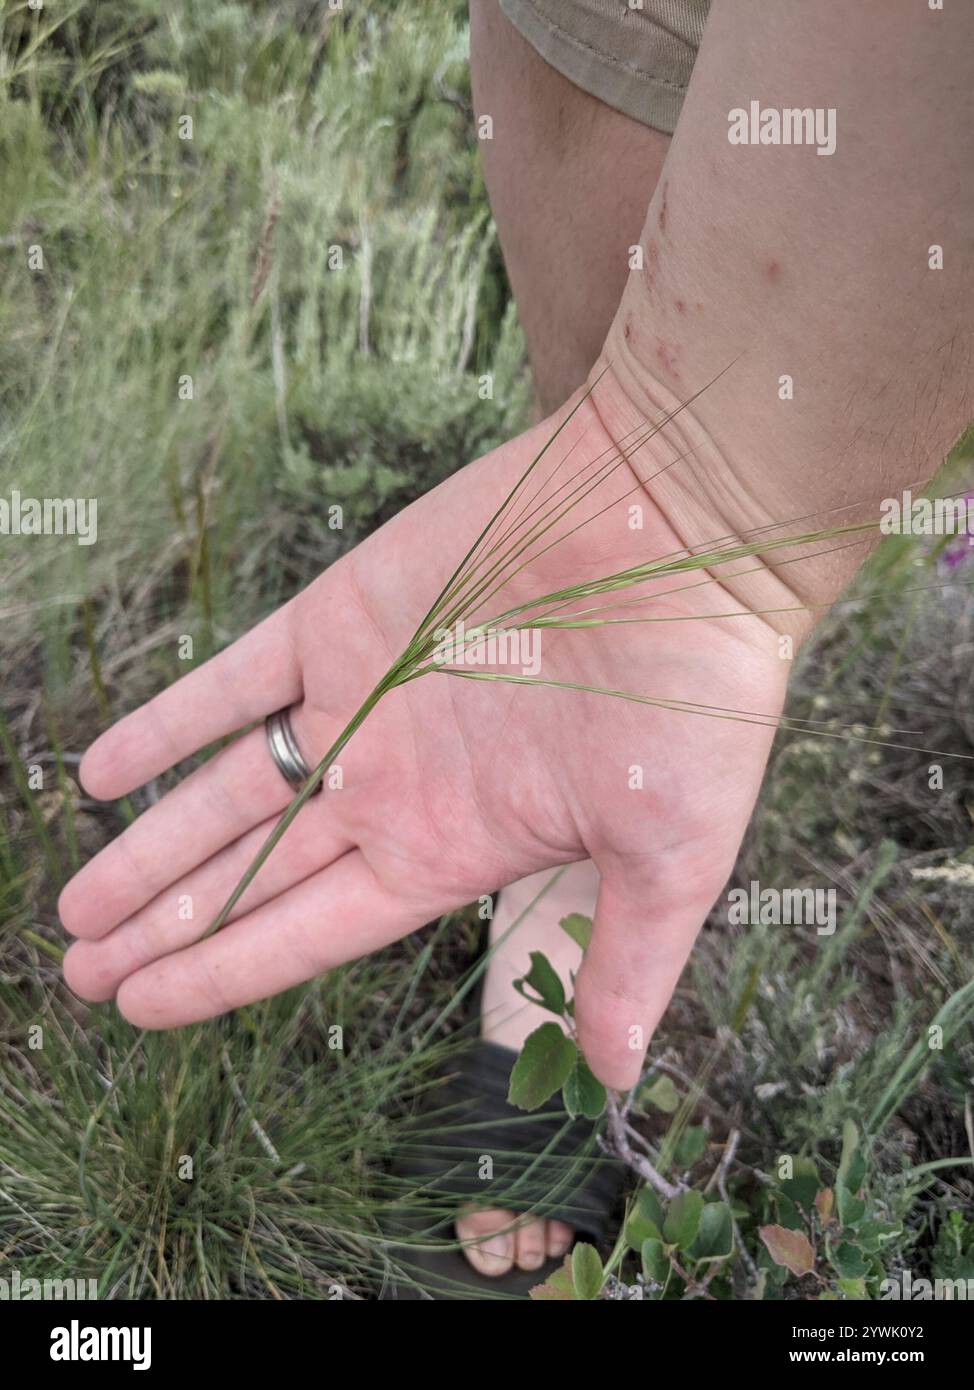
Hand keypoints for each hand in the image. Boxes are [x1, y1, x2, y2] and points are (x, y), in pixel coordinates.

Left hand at [59, 387, 788, 1087]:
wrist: (684, 540)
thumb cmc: (697, 704)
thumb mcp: (674, 857)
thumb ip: (627, 961)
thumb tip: (617, 1079)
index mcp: (450, 848)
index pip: (310, 933)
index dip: (223, 975)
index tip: (145, 1010)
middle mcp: (389, 783)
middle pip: (251, 873)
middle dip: (166, 926)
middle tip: (79, 978)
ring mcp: (358, 702)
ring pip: (227, 789)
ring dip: (148, 843)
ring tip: (74, 905)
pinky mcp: (341, 618)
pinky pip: (230, 681)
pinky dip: (166, 721)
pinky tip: (100, 769)